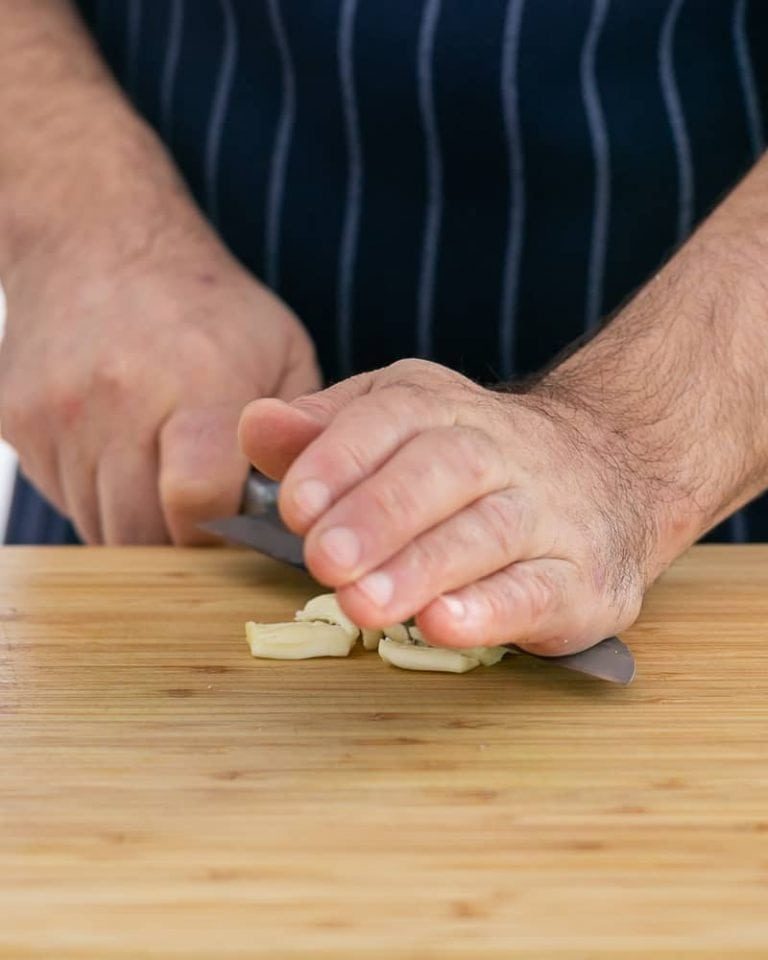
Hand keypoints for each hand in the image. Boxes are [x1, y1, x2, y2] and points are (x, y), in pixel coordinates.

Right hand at [0, 197, 319, 544]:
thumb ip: (298, 433)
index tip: (233, 523)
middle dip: (179, 541)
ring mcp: (58, 414)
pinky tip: (122, 452)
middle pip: (142, 533)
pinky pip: (64, 499)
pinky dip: (98, 496)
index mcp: (198, 381)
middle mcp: (117, 399)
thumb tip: (304, 508)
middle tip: (203, 511)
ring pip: (99, 527)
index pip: (196, 500)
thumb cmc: (205, 304)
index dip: (219, 531)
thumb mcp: (281, 350)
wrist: (98, 239)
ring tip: (162, 471)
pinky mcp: (19, 423)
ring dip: (138, 521)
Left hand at [239, 359, 672, 653]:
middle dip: (381, 512)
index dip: (342, 457)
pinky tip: (443, 624)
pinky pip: (542, 589)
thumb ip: (325, 431)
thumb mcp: (399, 423)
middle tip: (325, 558)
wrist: (614, 471)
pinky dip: (492, 608)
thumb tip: (256, 425)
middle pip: (446, 469)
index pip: (395, 416)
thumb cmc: (473, 459)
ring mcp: (548, 515)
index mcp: (446, 410)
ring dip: (423, 567)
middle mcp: (502, 453)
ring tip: (363, 604)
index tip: (296, 503)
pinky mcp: (583, 578)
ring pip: (490, 532)